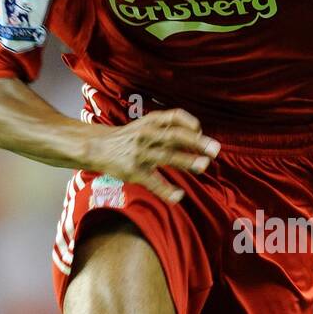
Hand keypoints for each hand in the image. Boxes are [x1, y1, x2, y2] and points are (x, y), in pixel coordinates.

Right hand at [86, 109, 219, 204]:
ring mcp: (140, 153)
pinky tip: (178, 196)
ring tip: (203, 166)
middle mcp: (146, 135)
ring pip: (166, 156)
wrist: (97, 147)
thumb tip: (198, 134)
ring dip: (186, 161)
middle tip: (215, 150)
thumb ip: (168, 128)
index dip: (189, 122)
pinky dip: (166, 190)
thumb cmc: (128, 137)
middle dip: (196, 142)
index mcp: (151, 122)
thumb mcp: (145, 124)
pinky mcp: (134, 171)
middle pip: (174, 136)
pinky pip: (152, 181)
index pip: (174, 117)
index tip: (200, 130)